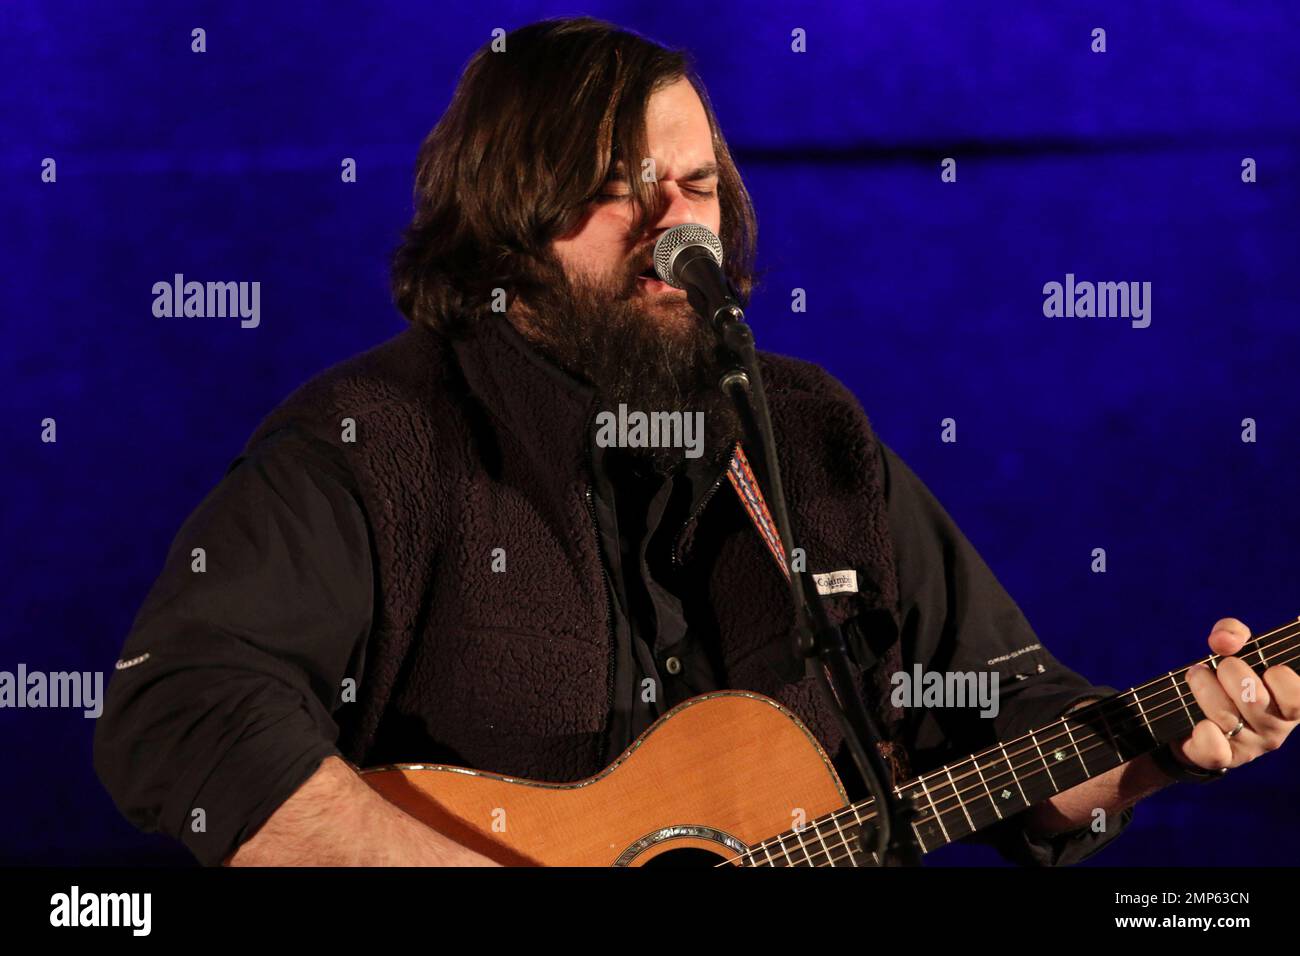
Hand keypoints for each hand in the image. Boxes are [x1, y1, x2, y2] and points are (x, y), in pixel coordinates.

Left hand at [1170, 618, 1299, 771]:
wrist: (1195, 717)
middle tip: (1219, 667)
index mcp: (1291, 704)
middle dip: (1228, 671)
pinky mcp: (1224, 759)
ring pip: (1226, 716)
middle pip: (1253, 698)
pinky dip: (1203, 730)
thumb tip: (1223, 641)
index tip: (1264, 667)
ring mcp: (1251, 747)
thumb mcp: (1234, 650)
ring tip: (1197, 676)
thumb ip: (1233, 632)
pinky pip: (1214, 747)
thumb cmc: (1226, 679)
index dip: (1277, 675)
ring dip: (1203, 687)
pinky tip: (1200, 720)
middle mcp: (1276, 729)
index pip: (1296, 695)